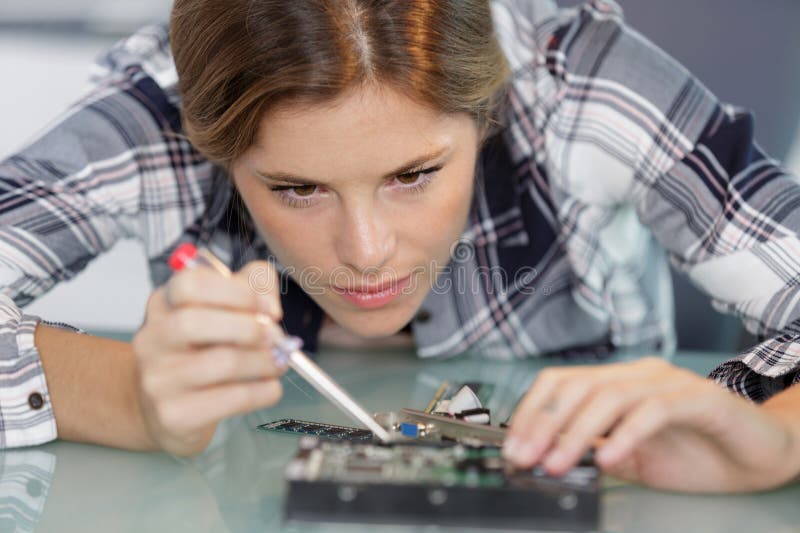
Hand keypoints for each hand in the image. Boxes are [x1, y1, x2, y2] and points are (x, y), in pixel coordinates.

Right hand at [132, 261, 285, 455]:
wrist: (164, 411)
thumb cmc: (200, 353)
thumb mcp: (221, 312)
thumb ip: (251, 290)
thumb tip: (270, 307)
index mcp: (164, 304)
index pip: (191, 285)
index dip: (238, 293)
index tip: (270, 309)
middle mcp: (154, 339)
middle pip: (195, 322)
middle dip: (248, 328)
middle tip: (277, 337)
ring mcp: (159, 379)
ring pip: (220, 362)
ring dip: (263, 361)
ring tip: (279, 362)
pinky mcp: (174, 415)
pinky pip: (231, 399)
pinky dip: (262, 391)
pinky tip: (270, 387)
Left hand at [502, 357, 799, 491]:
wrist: (760, 455)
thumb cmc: (697, 454)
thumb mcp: (633, 459)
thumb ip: (596, 452)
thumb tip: (547, 458)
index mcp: (618, 383)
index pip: (561, 383)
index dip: (533, 412)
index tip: (513, 446)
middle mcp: (640, 374)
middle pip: (578, 385)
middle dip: (545, 423)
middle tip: (526, 458)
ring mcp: (670, 382)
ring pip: (609, 395)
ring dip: (576, 432)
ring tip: (557, 463)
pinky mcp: (700, 399)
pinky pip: (654, 410)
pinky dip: (626, 434)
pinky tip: (610, 459)